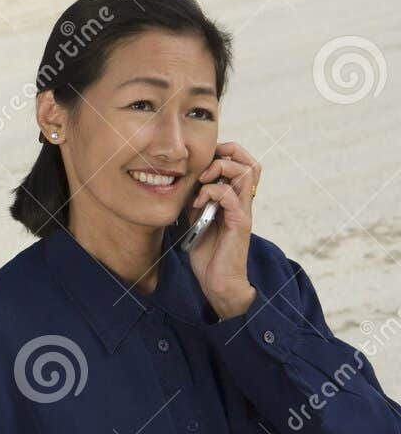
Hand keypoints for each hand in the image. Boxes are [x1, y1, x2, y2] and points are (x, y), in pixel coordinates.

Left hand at [187, 140, 259, 319]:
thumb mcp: (195, 217)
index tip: (201, 161)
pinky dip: (212, 192)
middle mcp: (243, 201)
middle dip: (227, 155)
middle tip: (204, 168)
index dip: (225, 153)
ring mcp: (243, 211)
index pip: (242, 163)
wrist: (216, 279)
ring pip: (246, 172)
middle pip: (251, 162)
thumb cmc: (207, 250)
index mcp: (234, 198)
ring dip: (220, 169)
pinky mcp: (240, 223)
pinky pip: (232, 196)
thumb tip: (183, 181)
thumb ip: (195, 199)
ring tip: (202, 181)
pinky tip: (198, 203)